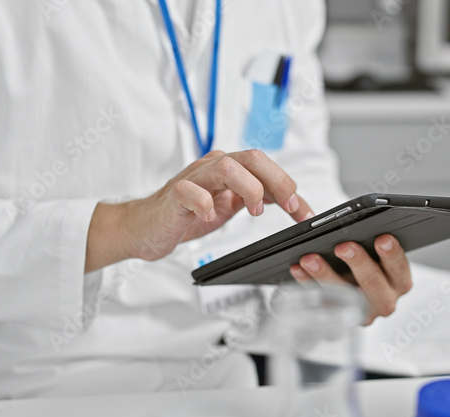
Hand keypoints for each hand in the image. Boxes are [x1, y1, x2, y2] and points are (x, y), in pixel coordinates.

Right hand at [86, 149, 313, 271]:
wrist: (146, 227)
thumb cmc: (187, 215)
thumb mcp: (229, 206)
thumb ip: (258, 199)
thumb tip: (294, 201)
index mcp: (228, 168)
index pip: (265, 165)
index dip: (288, 185)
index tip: (303, 211)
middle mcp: (212, 167)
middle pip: (252, 157)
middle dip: (277, 181)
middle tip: (290, 206)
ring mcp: (193, 179)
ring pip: (227, 167)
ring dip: (250, 189)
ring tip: (254, 211)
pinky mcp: (175, 196)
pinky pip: (191, 192)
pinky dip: (205, 204)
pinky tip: (210, 218)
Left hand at [288, 234, 411, 324]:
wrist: (358, 295)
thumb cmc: (368, 266)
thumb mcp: (376, 255)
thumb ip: (371, 242)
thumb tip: (352, 224)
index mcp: (400, 281)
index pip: (399, 267)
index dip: (391, 253)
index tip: (381, 239)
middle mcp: (385, 300)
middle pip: (373, 283)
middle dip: (358, 263)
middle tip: (343, 247)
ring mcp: (363, 312)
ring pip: (344, 295)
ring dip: (326, 275)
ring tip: (310, 258)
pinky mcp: (340, 319)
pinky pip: (322, 301)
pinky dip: (308, 284)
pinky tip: (298, 269)